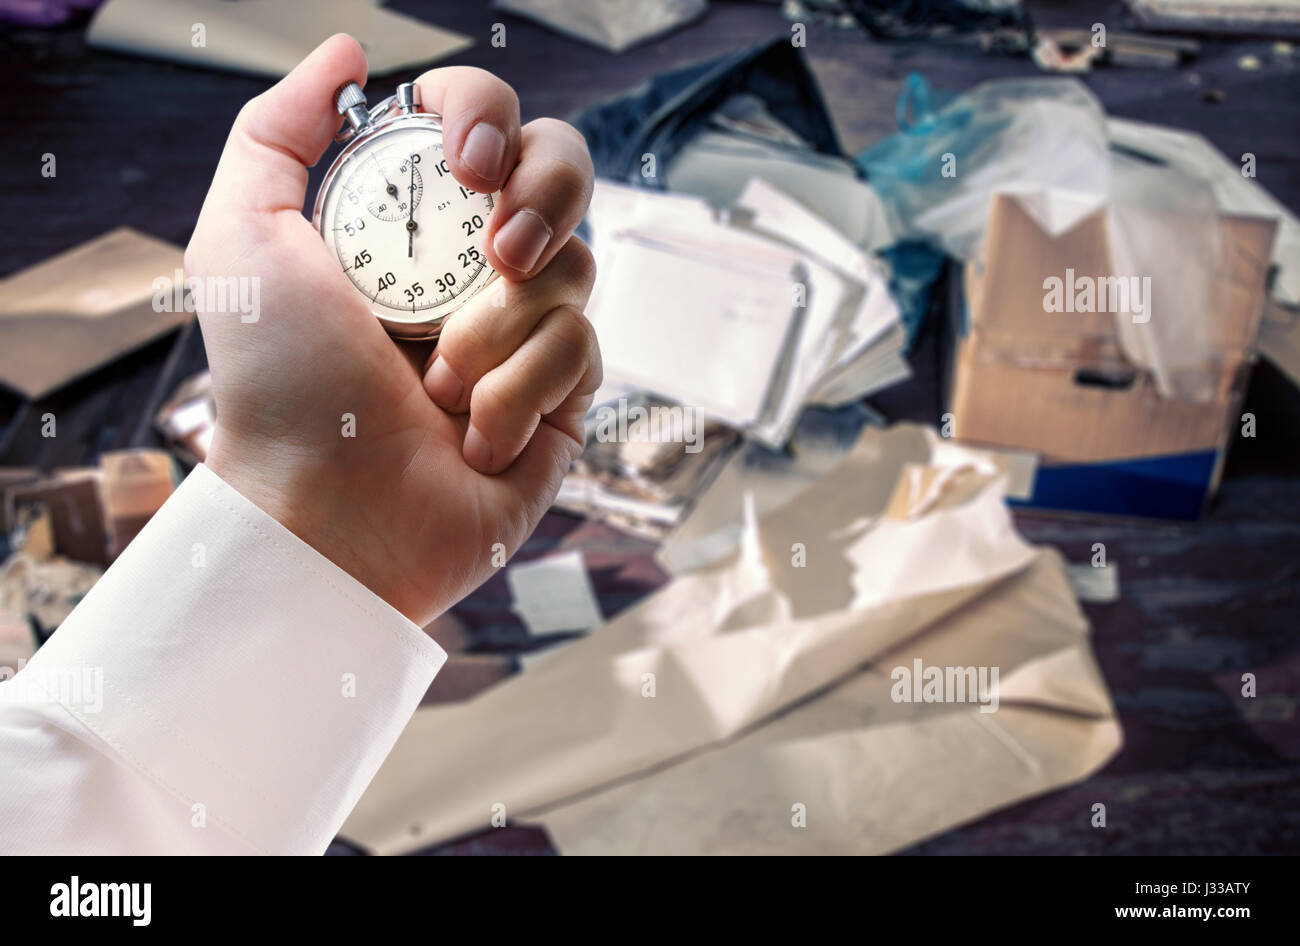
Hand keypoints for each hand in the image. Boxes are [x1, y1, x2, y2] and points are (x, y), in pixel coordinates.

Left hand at [184, 35, 599, 625]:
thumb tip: (349, 53)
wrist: (330, 515)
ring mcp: (524, 330)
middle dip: (544, 195)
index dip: (488, 119)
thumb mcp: (243, 240)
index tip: (464, 166)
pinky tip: (473, 437)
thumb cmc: (281, 388)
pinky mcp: (563, 396)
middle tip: (497, 251)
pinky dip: (520, 391)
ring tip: (439, 386)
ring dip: (499, 327)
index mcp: (409, 221)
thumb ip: (278, 131)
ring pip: (576, 265)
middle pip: (564, 171)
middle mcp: (473, 265)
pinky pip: (585, 349)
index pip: (482, 124)